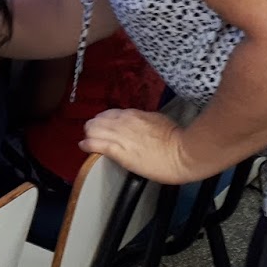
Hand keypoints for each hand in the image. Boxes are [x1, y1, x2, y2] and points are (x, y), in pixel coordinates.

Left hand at [79, 109, 203, 184]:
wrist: (184, 153)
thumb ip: (144, 121)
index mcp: (134, 114)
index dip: (105, 121)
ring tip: (88, 142)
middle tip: (94, 135)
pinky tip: (83, 146)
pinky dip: (87, 145)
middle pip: (98, 121)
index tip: (104, 127)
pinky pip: (96, 144)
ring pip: (93, 130)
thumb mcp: (158, 121)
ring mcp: (120, 136)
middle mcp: (123, 122)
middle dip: (94, 128)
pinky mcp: (119, 151)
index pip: (110, 114)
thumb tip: (138, 125)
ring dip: (89, 136)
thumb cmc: (177, 139)